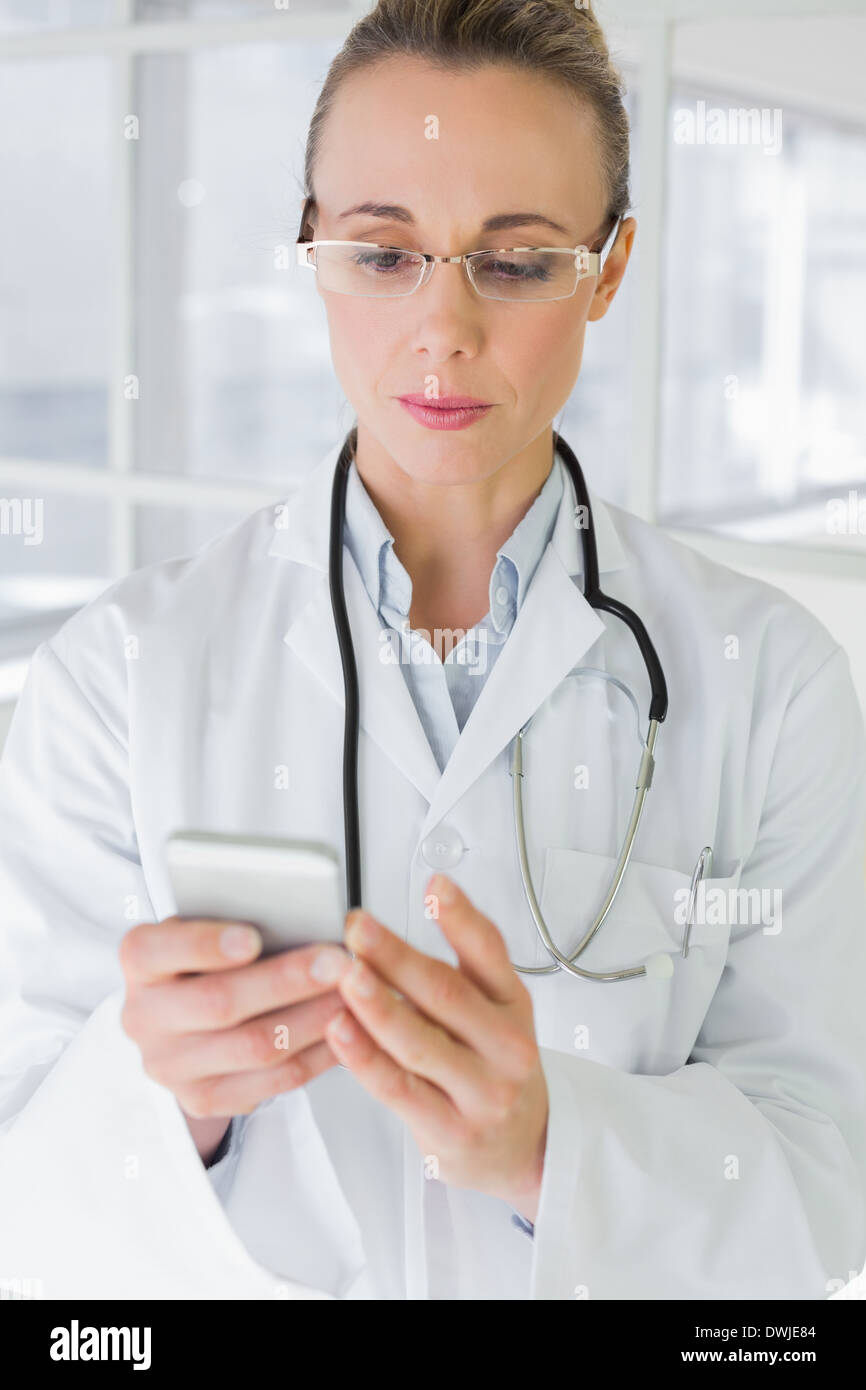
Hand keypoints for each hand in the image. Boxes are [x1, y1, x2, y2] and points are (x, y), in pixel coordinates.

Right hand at [119, 917, 352, 1157]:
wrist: (185, 1021)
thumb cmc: (209, 955)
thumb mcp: (207, 924)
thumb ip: (237, 916)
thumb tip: (299, 913)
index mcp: (139, 959)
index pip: (158, 950)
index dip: (205, 945)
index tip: (254, 937)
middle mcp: (144, 1016)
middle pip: (219, 1003)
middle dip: (286, 981)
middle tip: (337, 962)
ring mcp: (170, 1066)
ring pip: (254, 1047)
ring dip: (313, 1019)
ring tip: (353, 993)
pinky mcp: (202, 1099)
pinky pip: (272, 1082)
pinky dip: (317, 1054)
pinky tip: (346, 1028)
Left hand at [325, 874, 548, 1222]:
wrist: (525, 1147)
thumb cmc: (495, 1065)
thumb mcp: (497, 1008)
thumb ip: (463, 963)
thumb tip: (414, 907)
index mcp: (513, 1003)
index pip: (491, 953)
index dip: (462, 917)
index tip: (435, 886)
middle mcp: (505, 1045)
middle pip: (446, 995)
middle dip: (396, 957)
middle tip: (358, 928)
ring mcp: (481, 1092)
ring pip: (421, 1043)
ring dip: (378, 1007)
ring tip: (345, 975)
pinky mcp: (450, 1132)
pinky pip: (400, 1091)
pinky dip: (366, 1059)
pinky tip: (341, 1031)